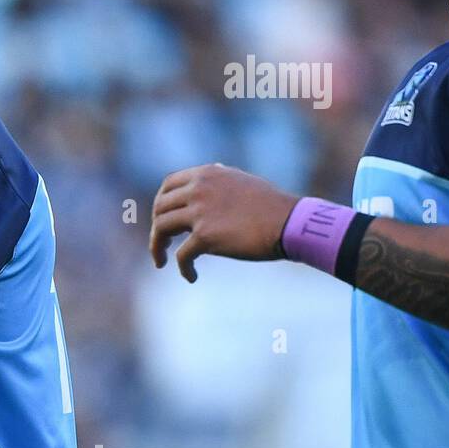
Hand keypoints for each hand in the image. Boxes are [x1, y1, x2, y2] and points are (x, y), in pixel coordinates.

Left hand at [149, 163, 298, 282]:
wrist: (291, 223)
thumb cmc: (272, 206)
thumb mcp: (242, 181)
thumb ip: (221, 178)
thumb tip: (213, 171)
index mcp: (206, 174)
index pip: (168, 185)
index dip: (161, 202)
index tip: (162, 217)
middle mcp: (199, 189)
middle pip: (160, 208)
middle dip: (157, 226)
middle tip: (162, 242)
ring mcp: (200, 212)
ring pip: (161, 229)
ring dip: (157, 247)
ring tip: (162, 260)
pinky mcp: (205, 236)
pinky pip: (181, 255)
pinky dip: (182, 268)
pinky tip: (191, 276)